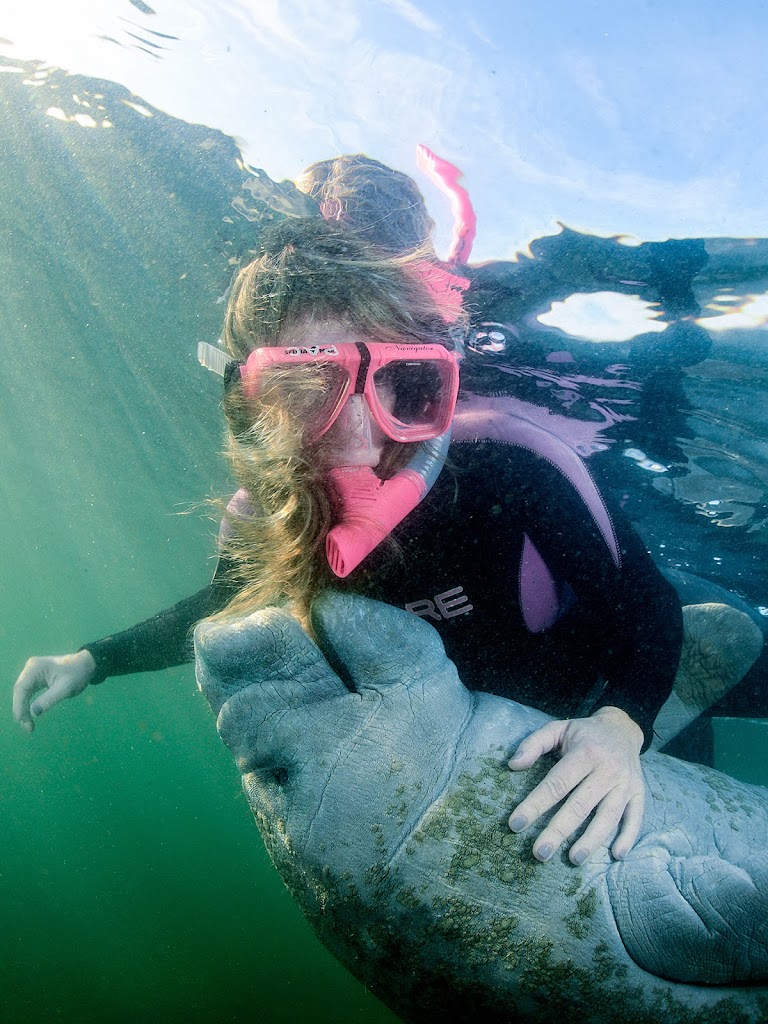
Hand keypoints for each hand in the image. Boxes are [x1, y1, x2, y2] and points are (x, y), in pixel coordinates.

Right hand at [12, 650, 96, 732]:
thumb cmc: (78, 674)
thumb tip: (33, 713)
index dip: (18, 706)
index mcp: (35, 667)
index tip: (21, 720)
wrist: (86, 665)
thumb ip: (49, 699)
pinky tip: (30, 715)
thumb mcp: (66, 688)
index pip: (21, 688)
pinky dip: (28, 705)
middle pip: (20, 691)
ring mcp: (32, 672)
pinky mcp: (36, 678)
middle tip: (28, 728)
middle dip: (21, 710)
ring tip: (29, 726)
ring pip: (22, 693)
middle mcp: (31, 668)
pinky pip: (28, 693)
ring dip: (23, 709)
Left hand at [507, 706, 644, 864]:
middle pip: (580, 805)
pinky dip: (628, 837)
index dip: (535, 805)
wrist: (622, 728)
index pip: (557, 783)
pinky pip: (635, 818)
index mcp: (585, 752)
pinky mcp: (639, 793)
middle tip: (539, 853)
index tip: (515, 824)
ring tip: (573, 859)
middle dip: (558, 831)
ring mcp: (625, 783)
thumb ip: (533, 744)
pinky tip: (617, 854)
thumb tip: (512, 765)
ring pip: (608, 816)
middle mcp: (607, 769)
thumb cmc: (583, 733)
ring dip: (592, 840)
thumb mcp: (557, 728)